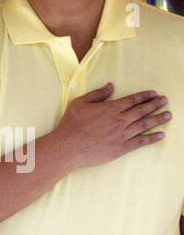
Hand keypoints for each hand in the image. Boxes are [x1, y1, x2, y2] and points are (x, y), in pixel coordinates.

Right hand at [51, 83, 169, 171]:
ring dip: (158, 119)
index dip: (145, 96)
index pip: (133, 100)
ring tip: (168, 115)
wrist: (67, 148)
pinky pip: (140, 142)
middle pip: (142, 111)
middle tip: (165, 101)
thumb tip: (111, 86)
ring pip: (144, 125)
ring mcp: (122, 135)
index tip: (154, 94)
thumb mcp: (79, 104)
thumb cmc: (71, 125)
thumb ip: (97, 94)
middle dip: (155, 105)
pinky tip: (160, 135)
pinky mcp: (120, 148)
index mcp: (111, 109)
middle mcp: (120, 121)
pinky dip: (151, 138)